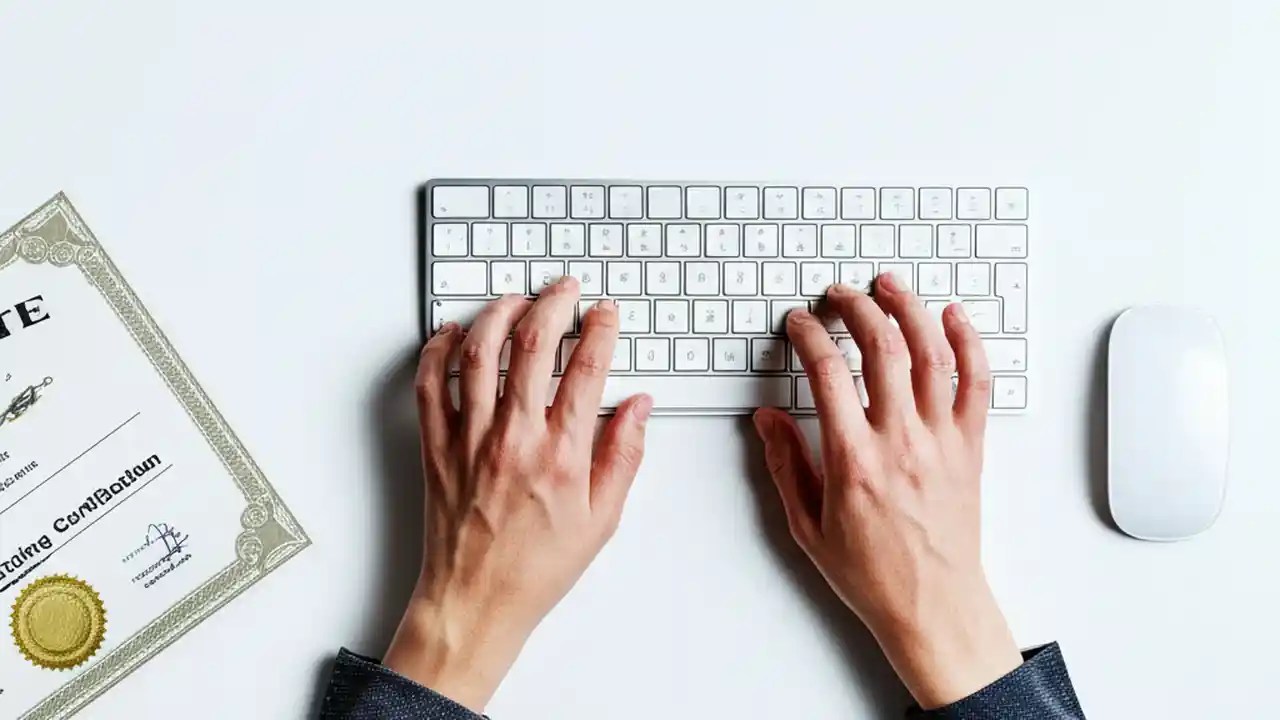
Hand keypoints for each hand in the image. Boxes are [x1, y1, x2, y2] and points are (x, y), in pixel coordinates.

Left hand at [385, 278, 652, 711]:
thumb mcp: (602, 519)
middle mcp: (513, 438)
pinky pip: (430, 384)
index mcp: (561, 455)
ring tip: (516, 300)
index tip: (605, 313)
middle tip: (564, 290)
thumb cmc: (536, 568)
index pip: (586, 369)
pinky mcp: (435, 447)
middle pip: (531, 344)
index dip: (600, 329)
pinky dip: (439, 350)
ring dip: (498, 314)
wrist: (475, 602)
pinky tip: (455, 334)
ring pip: (478, 353)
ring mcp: (469, 438)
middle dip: (553, 303)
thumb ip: (624, 456)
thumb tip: (639, 407)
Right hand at [754, 274, 1021, 709]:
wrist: (933, 605)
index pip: (827, 373)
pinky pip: (976, 384)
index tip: (799, 323)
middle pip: (881, 349)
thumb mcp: (807, 525)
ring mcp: (941, 441)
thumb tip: (768, 419)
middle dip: (855, 308)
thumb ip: (785, 465)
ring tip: (889, 286)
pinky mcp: (970, 448)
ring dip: (908, 309)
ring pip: (929, 354)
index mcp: (854, 460)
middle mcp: (900, 442)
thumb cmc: (872, 573)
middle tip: (839, 294)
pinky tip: (954, 318)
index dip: (808, 336)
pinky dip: (968, 343)